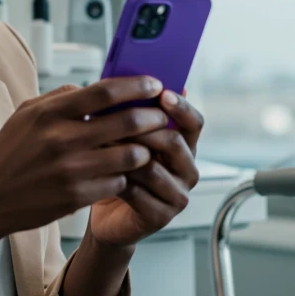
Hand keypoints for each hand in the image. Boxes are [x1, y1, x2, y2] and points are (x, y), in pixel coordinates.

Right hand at [0, 76, 170, 243]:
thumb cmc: (8, 153)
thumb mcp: (26, 114)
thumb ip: (61, 97)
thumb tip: (96, 88)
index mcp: (50, 113)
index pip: (104, 92)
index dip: (135, 86)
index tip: (154, 83)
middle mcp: (62, 139)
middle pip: (125, 122)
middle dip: (152, 117)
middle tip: (161, 116)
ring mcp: (72, 170)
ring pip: (130, 155)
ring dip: (144, 149)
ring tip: (145, 146)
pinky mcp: (77, 196)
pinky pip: (117, 182)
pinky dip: (124, 176)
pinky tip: (122, 172)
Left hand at [87, 90, 203, 248]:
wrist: (105, 215)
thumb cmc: (115, 171)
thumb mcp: (125, 139)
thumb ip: (134, 115)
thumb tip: (133, 79)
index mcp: (184, 147)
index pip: (193, 122)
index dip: (181, 107)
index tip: (163, 93)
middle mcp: (187, 170)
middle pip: (175, 142)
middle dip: (144, 129)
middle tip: (117, 120)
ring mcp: (177, 195)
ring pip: (154, 167)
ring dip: (125, 155)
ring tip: (101, 144)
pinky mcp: (161, 216)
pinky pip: (139, 192)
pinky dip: (117, 180)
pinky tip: (101, 172)